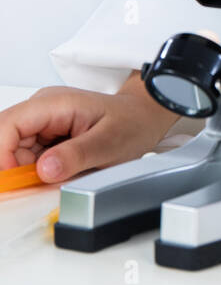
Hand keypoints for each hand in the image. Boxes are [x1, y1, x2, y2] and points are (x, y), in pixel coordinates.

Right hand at [0, 81, 180, 181]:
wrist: (142, 117)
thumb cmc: (131, 123)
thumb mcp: (110, 143)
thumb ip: (76, 155)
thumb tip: (44, 169)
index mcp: (55, 103)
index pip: (9, 125)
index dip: (4, 155)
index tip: (18, 180)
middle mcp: (43, 108)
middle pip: (7, 140)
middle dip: (18, 167)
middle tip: (46, 182)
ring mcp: (42, 121)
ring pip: (16, 151)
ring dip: (30, 170)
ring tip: (66, 171)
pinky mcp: (46, 134)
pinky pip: (29, 156)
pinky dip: (39, 170)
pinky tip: (64, 169)